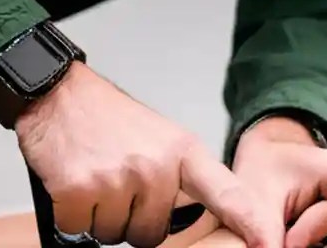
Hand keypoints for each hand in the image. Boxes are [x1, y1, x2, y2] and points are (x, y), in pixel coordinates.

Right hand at [15, 63, 271, 247]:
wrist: (57, 94)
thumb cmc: (106, 118)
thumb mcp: (159, 137)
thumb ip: (178, 176)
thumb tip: (187, 219)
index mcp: (181, 152)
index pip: (225, 193)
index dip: (249, 222)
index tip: (268, 244)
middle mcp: (154, 166)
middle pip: (152, 233)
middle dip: (131, 220)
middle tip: (116, 182)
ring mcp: (117, 178)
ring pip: (114, 234)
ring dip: (100, 217)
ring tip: (94, 176)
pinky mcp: (79, 190)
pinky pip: (80, 229)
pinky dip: (71, 214)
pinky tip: (72, 181)